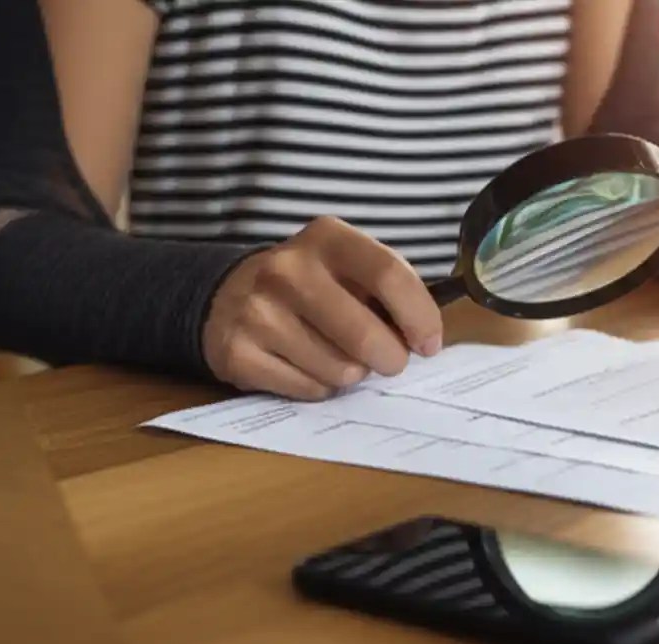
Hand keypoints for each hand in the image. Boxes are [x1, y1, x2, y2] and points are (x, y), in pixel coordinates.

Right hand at [203, 216, 442, 400]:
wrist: (229, 296)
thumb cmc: (313, 285)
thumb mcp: (349, 266)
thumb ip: (390, 290)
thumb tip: (424, 338)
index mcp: (327, 238)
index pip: (389, 275)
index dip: (420, 317)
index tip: (429, 343)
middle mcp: (288, 270)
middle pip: (365, 336)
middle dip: (390, 359)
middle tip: (388, 359)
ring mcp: (258, 312)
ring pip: (340, 371)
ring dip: (352, 373)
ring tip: (336, 354)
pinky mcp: (238, 353)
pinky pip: (309, 390)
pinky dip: (320, 387)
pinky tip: (306, 364)